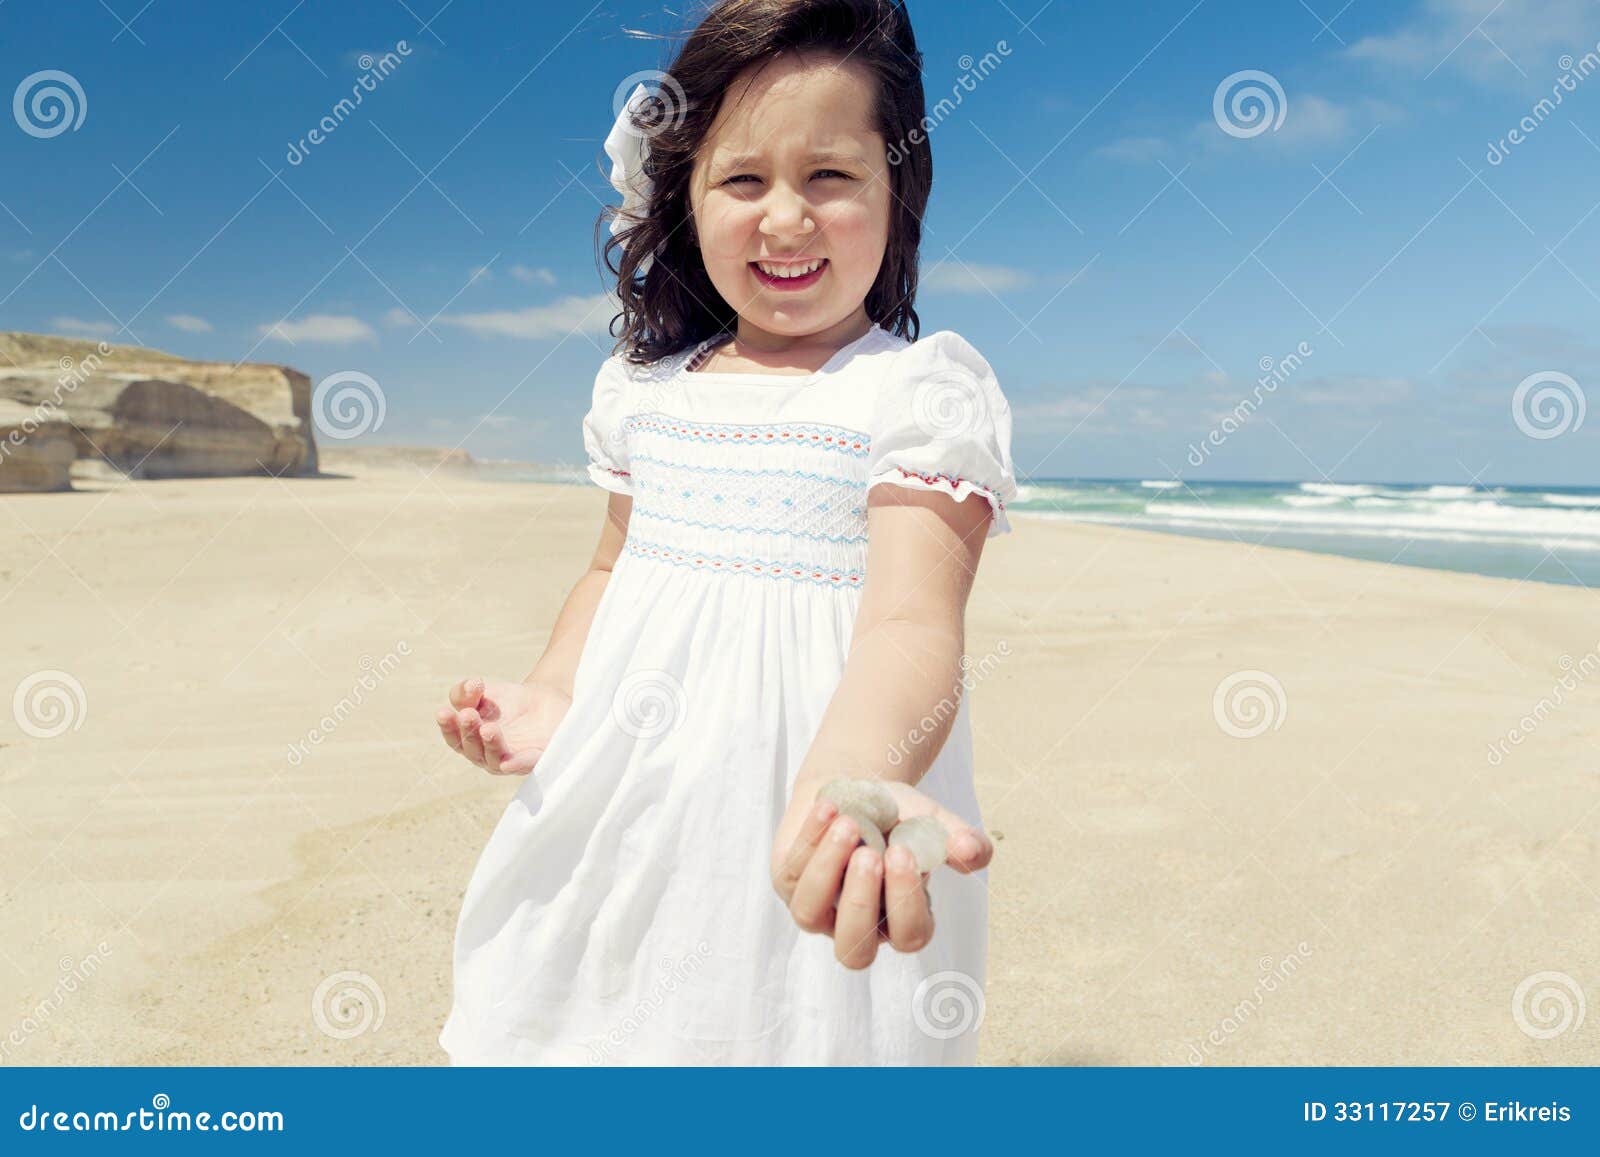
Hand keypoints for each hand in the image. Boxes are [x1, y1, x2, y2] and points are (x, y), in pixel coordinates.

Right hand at [436, 676, 571, 774]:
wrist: (547, 702)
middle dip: (468, 731)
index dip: (447, 726)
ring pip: (495, 759)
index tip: (443, 712)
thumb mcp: (487, 692)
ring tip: (488, 729)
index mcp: (471, 740)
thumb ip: (470, 691)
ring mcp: (511, 761)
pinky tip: (508, 762)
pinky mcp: (535, 760)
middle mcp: (487, 755)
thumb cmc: (510, 703)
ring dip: (490, 745)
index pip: (454, 737)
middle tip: (467, 714)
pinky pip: (525, 765)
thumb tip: (472, 684)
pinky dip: (517, 764)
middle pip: (472, 748)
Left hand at [770, 778, 994, 969]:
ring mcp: (818, 909)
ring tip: (848, 824)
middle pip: (854, 950)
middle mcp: (857, 926)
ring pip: (809, 913)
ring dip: (827, 869)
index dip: (905, 900)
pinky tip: (830, 806)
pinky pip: (791, 871)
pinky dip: (810, 837)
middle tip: (871, 854)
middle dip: (861, 901)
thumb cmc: (900, 816)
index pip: (908, 935)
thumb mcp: (933, 822)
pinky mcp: (788, 882)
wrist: (857, 788)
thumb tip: (973, 851)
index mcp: (902, 921)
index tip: (903, 852)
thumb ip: (959, 838)